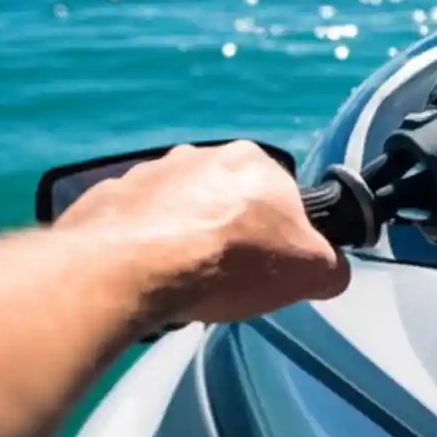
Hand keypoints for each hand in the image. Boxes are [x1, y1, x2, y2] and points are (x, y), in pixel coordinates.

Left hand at [55, 141, 349, 323]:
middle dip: (227, 232)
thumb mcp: (312, 272)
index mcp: (254, 160)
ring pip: (176, 209)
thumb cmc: (231, 263)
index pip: (280, 196)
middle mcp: (201, 154)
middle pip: (226, 199)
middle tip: (224, 276)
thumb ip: (332, 267)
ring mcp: (147, 172)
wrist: (130, 271)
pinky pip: (131, 223)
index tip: (267, 265)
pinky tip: (140, 277)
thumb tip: (331, 272)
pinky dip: (138, 246)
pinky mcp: (105, 196)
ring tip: (177, 282)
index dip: (278, 234)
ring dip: (180, 237)